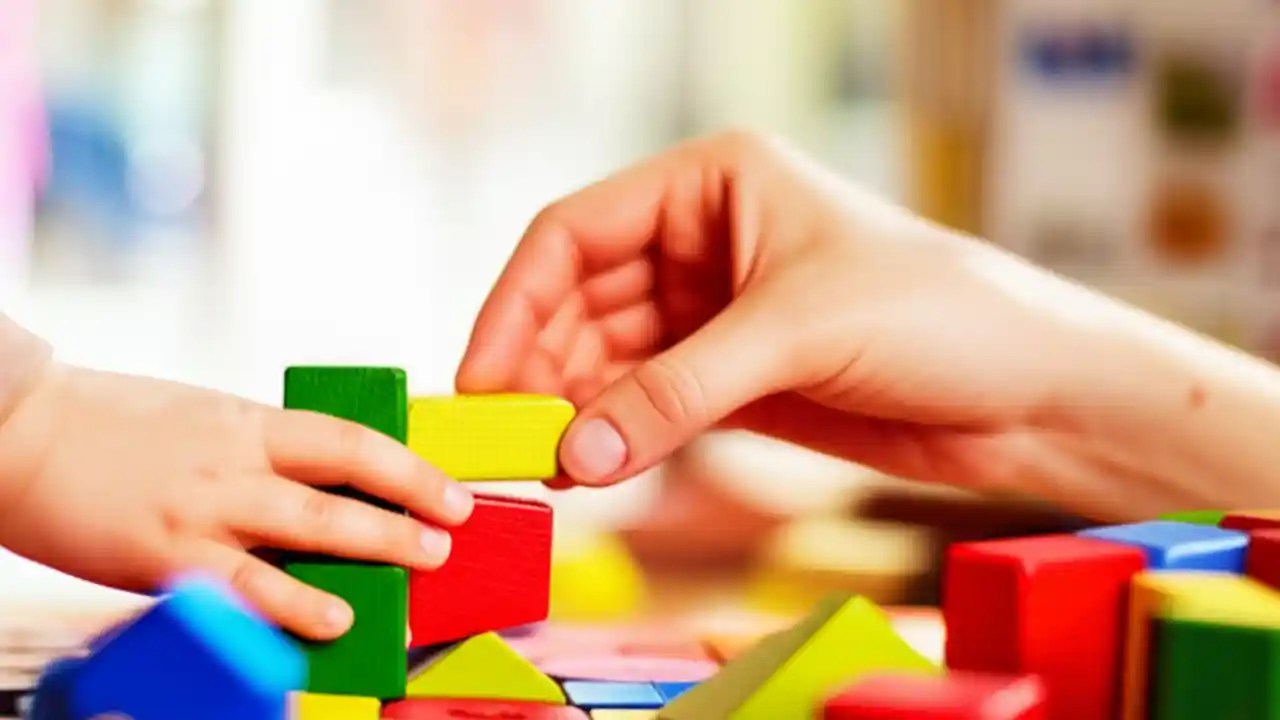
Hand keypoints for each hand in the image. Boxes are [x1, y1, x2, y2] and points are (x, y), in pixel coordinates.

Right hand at [0, 362, 473, 640]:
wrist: (24, 432)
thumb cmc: (117, 425)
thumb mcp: (206, 419)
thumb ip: (263, 450)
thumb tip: (328, 483)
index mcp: (249, 423)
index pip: (350, 439)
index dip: (410, 467)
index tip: (452, 491)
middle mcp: (236, 462)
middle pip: (342, 481)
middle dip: (406, 509)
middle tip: (449, 536)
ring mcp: (203, 509)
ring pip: (305, 529)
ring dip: (370, 550)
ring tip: (415, 571)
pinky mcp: (165, 556)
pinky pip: (241, 588)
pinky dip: (289, 607)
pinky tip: (327, 622)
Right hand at [456, 131, 1216, 517]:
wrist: (1031, 392)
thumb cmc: (938, 314)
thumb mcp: (795, 335)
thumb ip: (677, 392)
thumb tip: (576, 455)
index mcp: (712, 181)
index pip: (575, 231)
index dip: (515, 302)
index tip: (481, 377)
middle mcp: (703, 238)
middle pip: (581, 299)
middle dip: (540, 365)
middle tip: (506, 437)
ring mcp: (716, 311)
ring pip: (608, 356)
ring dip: (574, 408)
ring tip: (545, 463)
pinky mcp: (735, 377)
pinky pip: (649, 402)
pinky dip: (616, 434)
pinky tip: (590, 467)